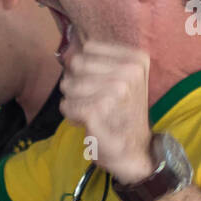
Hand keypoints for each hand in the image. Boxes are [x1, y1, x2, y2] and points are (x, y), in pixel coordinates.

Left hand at [59, 42, 153, 183]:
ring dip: (74, 101)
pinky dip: (72, 116)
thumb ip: (95, 61)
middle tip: (95, 101)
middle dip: (76, 84)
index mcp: (136, 59)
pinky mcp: (98, 109)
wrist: (134, 152)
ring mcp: (114, 90)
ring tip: (93, 112)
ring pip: (67, 85)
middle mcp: (129, 71)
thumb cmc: (122, 114)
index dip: (85, 69)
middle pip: (75, 64)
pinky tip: (89, 122)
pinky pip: (66, 105)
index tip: (101, 86)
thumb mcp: (120, 79)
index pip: (88, 49)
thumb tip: (64, 52)